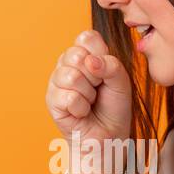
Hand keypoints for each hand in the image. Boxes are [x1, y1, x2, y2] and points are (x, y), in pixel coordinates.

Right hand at [45, 30, 131, 146]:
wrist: (109, 136)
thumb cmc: (114, 107)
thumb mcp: (121, 82)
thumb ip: (111, 65)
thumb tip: (90, 61)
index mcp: (84, 54)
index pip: (86, 37)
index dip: (100, 54)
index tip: (105, 72)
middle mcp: (67, 64)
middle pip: (76, 54)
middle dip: (94, 76)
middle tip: (98, 89)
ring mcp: (56, 81)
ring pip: (71, 76)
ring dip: (88, 94)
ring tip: (90, 102)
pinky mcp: (51, 101)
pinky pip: (69, 97)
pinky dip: (81, 108)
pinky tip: (82, 113)